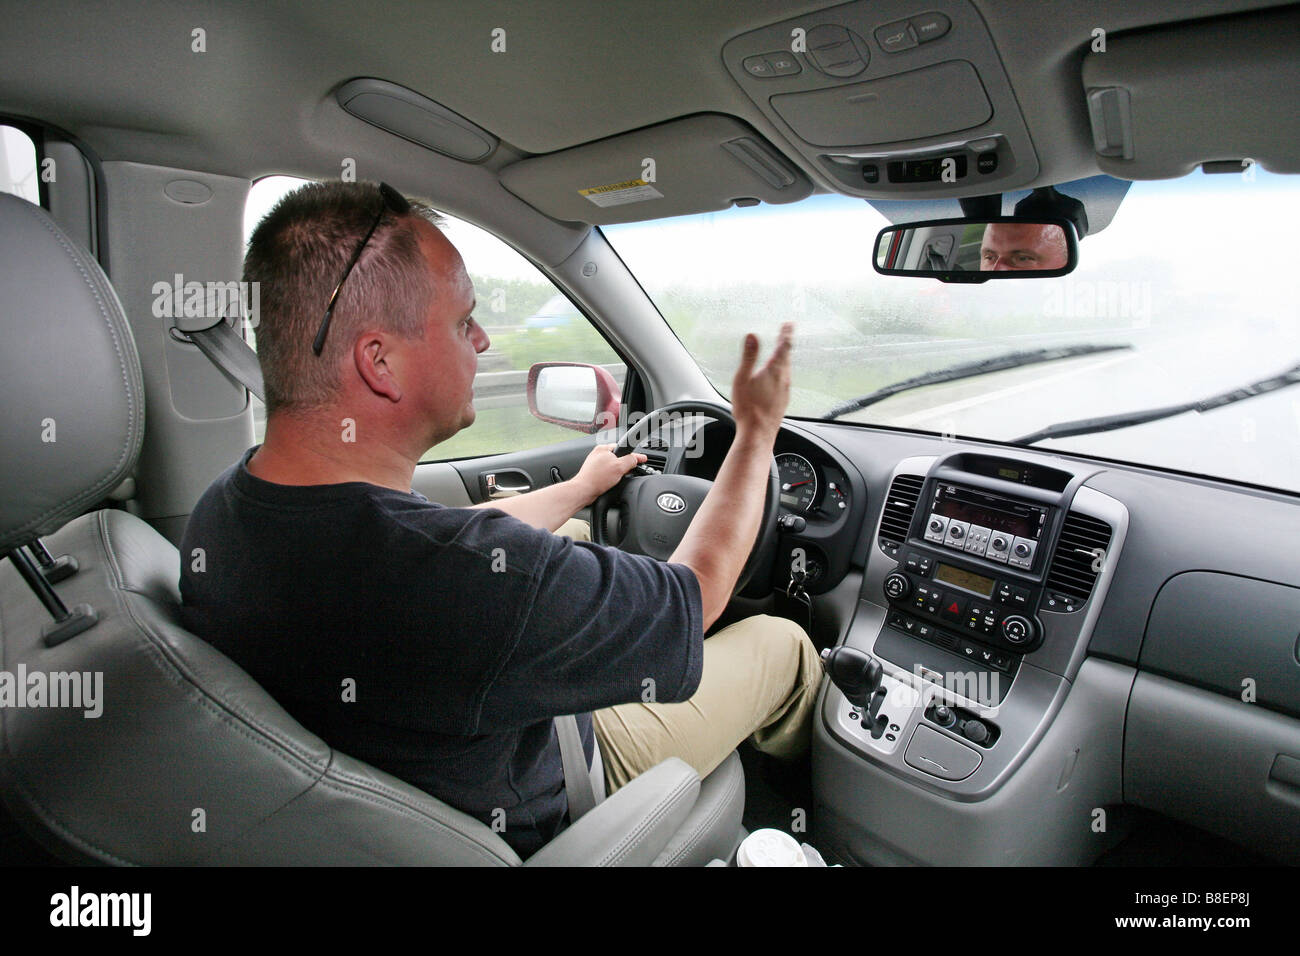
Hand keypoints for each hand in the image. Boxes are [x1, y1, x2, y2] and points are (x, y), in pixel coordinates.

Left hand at [574, 443, 645, 501]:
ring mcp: (595, 463)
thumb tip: (636, 459)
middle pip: (619, 458)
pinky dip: (611, 477)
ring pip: (613, 466)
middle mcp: (598, 454)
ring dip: (618, 472)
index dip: (634, 455)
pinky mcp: (594, 472)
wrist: (584, 490)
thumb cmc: (597, 478)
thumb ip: (630, 461)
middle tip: (627, 472)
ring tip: (615, 479)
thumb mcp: (619, 467)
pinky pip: (607, 472)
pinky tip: (611, 482)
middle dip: (624, 465)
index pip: (624, 449)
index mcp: (604, 448)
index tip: (642, 458)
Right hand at [730, 322, 792, 442]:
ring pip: (787, 369)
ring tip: (782, 352)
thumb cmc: (748, 408)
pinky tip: (778, 376)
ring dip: (785, 358)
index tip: (789, 324)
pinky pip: (785, 380)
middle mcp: (783, 379)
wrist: (758, 433)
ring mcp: (785, 390)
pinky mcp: (783, 400)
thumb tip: (752, 335)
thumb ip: (749, 356)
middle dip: (786, 343)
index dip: (786, 333)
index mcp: (774, 370)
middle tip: (787, 332)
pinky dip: (782, 371)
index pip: (784, 346)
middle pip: (787, 356)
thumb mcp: (743, 378)